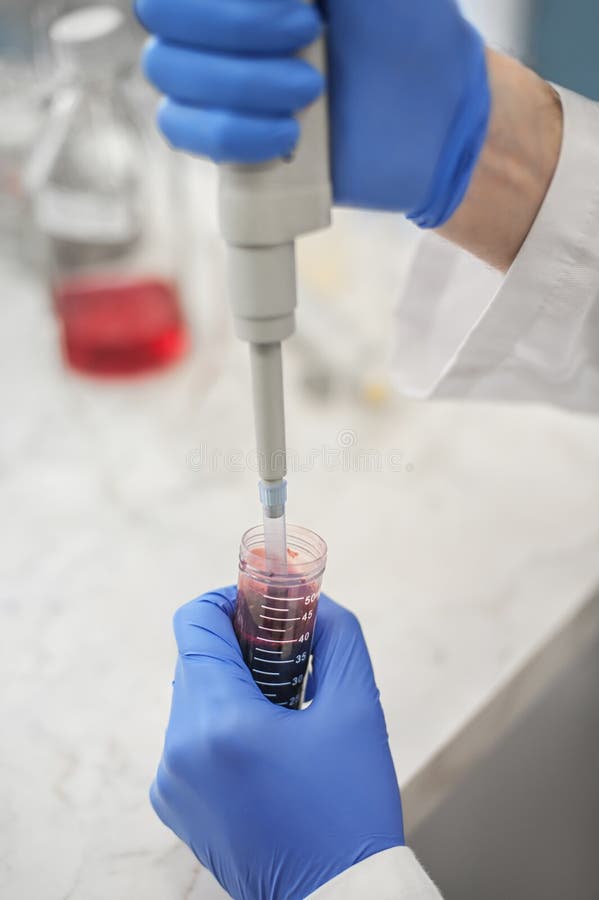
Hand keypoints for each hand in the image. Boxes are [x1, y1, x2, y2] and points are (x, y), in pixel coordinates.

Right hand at [136, 0, 490, 226]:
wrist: (434, 116)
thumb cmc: (408, 26)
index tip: (299, 2)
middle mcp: (216, 18)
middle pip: (164, 15)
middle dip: (240, 29)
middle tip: (310, 38)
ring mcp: (214, 76)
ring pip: (169, 73)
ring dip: (245, 84)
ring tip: (311, 93)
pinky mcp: (224, 136)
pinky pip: (182, 131)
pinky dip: (233, 134)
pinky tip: (285, 135)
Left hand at [150, 588, 403, 899]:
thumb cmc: (349, 810)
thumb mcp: (358, 710)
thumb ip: (338, 637)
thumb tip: (316, 603)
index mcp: (220, 722)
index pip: (194, 622)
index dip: (227, 600)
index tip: (264, 607)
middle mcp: (181, 750)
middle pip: (194, 658)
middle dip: (238, 645)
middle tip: (287, 655)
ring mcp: (171, 782)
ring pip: (191, 697)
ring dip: (230, 685)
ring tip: (282, 707)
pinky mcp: (174, 805)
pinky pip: (189, 738)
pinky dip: (219, 725)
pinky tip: (264, 747)